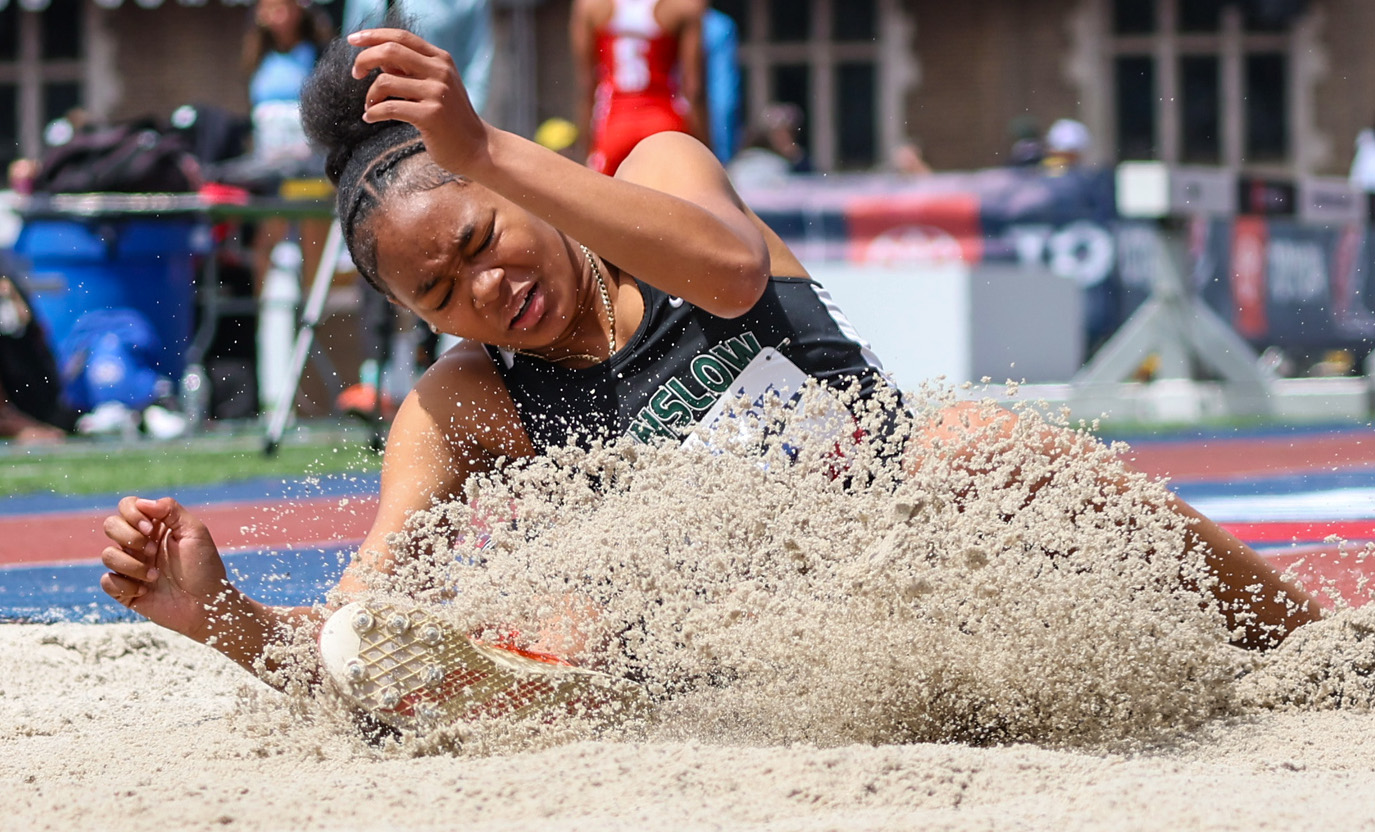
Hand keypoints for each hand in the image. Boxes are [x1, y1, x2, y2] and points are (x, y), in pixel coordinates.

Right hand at [100, 496, 234, 641]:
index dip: (132, 514)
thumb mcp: (195, 532)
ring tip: (156, 576)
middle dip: (129, 537)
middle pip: (110, 525)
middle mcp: (139, 544)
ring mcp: (130, 566)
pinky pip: (107, 581)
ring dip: (132, 565)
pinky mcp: (125, 590)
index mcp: (154, 527)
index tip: (150, 528)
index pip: (127, 506)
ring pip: (107, 555)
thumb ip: (171, 510)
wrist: (207, 604)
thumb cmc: (204, 567)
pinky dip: (125, 585)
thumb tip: (143, 502)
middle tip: (153, 551)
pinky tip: (145, 591)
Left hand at [348, 28, 489, 175]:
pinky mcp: (431, 115)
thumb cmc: (451, 118)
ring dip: (369, 95)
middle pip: (390, 51)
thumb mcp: (435, 86)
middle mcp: (440, 72)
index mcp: (441, 59)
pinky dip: (373, 113)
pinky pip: (389, 108)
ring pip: (385, 82)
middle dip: (364, 60)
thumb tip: (379, 59)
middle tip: (355, 73)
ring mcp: (437, 93)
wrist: (477, 148)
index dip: (374, 35)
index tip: (353, 40)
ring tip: (370, 106)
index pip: (401, 37)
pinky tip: (370, 118)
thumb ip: (411, 71)